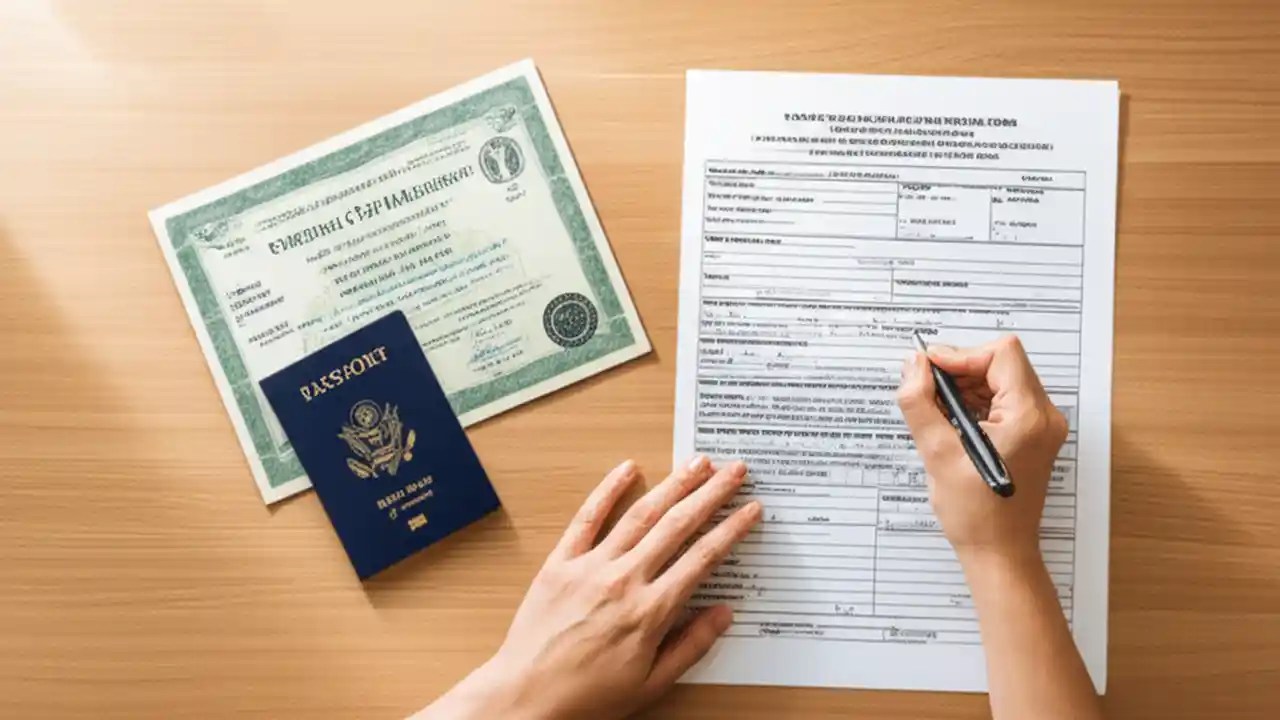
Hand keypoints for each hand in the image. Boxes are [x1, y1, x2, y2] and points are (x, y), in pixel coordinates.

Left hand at [418, 457, 760, 719]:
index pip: (703, 558)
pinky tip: (627, 469)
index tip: (750, 510)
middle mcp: (624, 580)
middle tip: (734, 470)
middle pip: (678, 525)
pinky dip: (608, 490)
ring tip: (697, 463)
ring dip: (673, 485)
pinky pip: (587, 518)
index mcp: (651, 611)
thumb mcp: (651, 684)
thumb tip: (723, 614)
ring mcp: (591, 567)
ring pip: (640, 514)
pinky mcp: (560, 563)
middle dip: (711, 494)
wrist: (526, 697)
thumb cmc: (587, 698)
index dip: (732, 529)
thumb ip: (691, 645)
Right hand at [896, 335, 1067, 564]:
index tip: (931, 369)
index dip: (961, 355)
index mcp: (1028, 417)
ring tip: (939, 412)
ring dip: (967, 387)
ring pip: (1002, 380)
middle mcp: (1044, 417)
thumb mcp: (937, 453)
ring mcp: (1042, 427)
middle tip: (929, 390)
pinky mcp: (1034, 436)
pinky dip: (977, 403)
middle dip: (961, 371)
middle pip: (1002, 363)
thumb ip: (920, 402)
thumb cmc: (976, 514)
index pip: (1000, 354)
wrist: (999, 552)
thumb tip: (913, 366)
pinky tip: (954, 424)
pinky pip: (1006, 401)